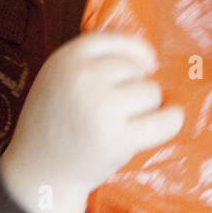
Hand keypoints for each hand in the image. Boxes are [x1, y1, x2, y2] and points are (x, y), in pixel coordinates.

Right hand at [0, 31, 184, 212]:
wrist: (39, 172)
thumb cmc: (54, 123)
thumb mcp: (57, 78)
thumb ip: (90, 61)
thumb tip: (146, 55)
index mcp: (66, 59)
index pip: (116, 40)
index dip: (137, 52)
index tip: (148, 65)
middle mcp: (83, 78)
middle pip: (135, 69)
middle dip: (135, 86)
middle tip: (118, 108)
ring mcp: (101, 107)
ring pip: (151, 92)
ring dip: (146, 106)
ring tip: (125, 121)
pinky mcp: (119, 138)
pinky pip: (164, 121)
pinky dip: (172, 119)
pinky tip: (169, 118)